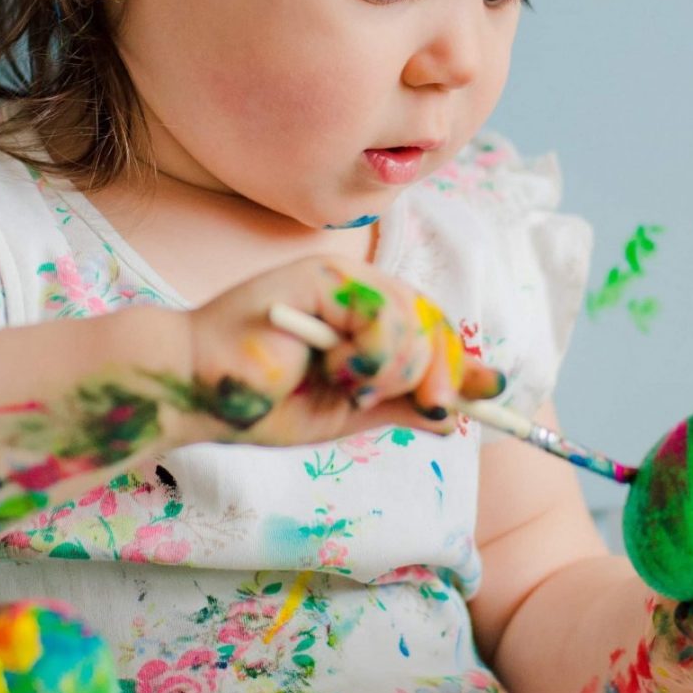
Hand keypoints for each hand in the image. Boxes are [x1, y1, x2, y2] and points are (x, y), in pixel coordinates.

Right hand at [186, 255, 504, 447]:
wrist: (197, 394)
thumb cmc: (260, 402)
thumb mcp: (345, 411)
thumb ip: (398, 405)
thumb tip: (455, 416)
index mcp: (359, 316)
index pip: (428, 328)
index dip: (460, 360)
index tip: (494, 394)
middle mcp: (353, 288)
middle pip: (432, 318)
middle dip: (444, 369)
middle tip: (436, 407)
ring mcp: (338, 278)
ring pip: (415, 317)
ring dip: (398, 366)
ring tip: (352, 386)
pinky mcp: (322, 276)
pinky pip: (385, 312)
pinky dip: (374, 352)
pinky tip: (340, 368)